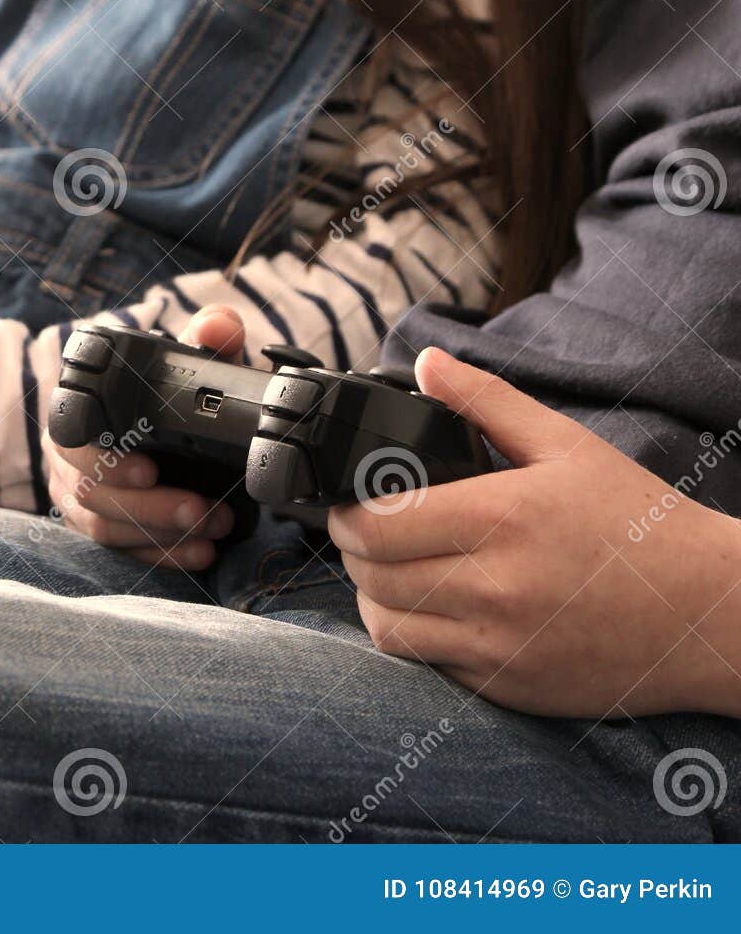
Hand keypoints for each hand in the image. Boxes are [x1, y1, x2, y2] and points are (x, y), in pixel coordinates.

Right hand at [42, 306, 246, 570]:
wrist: (165, 422)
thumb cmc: (171, 389)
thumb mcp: (190, 358)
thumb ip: (209, 336)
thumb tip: (220, 328)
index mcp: (78, 410)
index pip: (74, 439)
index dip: (109, 460)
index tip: (151, 469)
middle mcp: (67, 456)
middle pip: (91, 493)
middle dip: (150, 507)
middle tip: (203, 509)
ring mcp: (77, 497)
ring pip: (104, 528)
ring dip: (161, 536)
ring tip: (213, 529)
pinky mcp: (99, 528)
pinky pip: (120, 552)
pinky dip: (162, 556)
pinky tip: (200, 554)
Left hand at [332, 346, 740, 717]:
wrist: (712, 615)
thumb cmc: (640, 525)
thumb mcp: (567, 446)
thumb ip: (486, 401)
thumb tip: (427, 362)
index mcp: (503, 517)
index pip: (377, 523)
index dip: (345, 514)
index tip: (348, 504)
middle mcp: (496, 586)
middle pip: (371, 574)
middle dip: (353, 551)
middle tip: (365, 534)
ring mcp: (500, 643)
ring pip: (386, 626)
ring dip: (372, 597)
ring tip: (390, 572)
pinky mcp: (507, 686)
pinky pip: (426, 663)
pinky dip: (412, 637)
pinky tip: (429, 610)